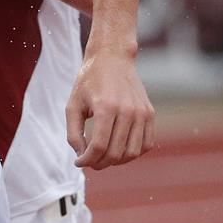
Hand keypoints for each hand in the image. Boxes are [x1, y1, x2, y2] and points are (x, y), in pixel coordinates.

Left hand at [66, 48, 154, 169]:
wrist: (112, 59)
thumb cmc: (88, 82)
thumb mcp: (72, 105)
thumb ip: (73, 132)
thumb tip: (81, 156)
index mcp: (106, 107)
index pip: (99, 146)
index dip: (87, 160)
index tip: (79, 163)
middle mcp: (127, 111)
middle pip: (116, 153)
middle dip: (100, 163)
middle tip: (89, 162)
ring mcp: (142, 113)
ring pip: (132, 153)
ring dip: (117, 162)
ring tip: (103, 157)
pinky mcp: (150, 114)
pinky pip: (146, 144)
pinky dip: (133, 153)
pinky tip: (119, 150)